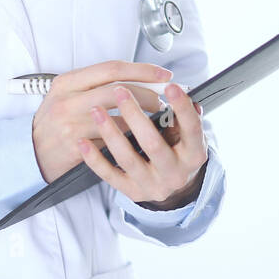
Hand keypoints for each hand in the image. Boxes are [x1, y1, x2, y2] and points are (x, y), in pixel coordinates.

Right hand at [31, 60, 171, 182]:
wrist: (29, 153)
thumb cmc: (53, 122)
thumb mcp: (65, 95)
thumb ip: (93, 85)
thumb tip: (136, 79)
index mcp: (67, 82)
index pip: (111, 68)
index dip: (142, 70)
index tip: (163, 74)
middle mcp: (67, 100)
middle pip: (118, 90)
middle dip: (148, 94)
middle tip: (163, 100)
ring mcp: (71, 124)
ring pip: (118, 118)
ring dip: (142, 119)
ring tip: (155, 119)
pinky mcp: (76, 146)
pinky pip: (112, 141)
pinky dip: (129, 139)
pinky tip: (138, 138)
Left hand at [78, 83, 207, 209]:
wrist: (174, 188)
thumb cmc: (179, 150)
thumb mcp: (189, 135)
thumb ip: (183, 115)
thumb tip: (175, 90)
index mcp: (194, 155)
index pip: (191, 129)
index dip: (182, 107)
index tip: (170, 85)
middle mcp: (175, 174)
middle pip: (153, 144)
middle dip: (135, 115)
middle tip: (120, 91)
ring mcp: (152, 185)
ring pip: (127, 158)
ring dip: (110, 132)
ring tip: (97, 110)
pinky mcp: (132, 192)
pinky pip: (110, 176)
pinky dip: (95, 159)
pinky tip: (83, 142)